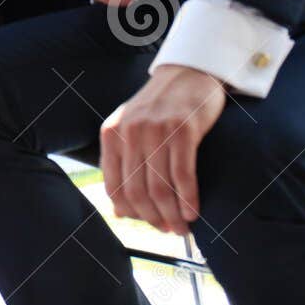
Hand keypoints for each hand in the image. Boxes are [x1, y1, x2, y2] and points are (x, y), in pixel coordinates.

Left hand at [100, 65, 226, 234]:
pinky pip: (183, 175)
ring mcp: (155, 131)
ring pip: (160, 188)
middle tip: (170, 231)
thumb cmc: (160, 108)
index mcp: (111, 134)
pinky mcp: (182, 130)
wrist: (187, 73)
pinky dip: (188, 200)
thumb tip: (119, 211)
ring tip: (183, 228)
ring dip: (172, 215)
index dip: (130, 212)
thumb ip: (123, 165)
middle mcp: (129, 133)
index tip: (147, 224)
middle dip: (154, 218)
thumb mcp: (131, 130)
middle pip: (137, 191)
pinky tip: (193, 212)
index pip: (114, 187)